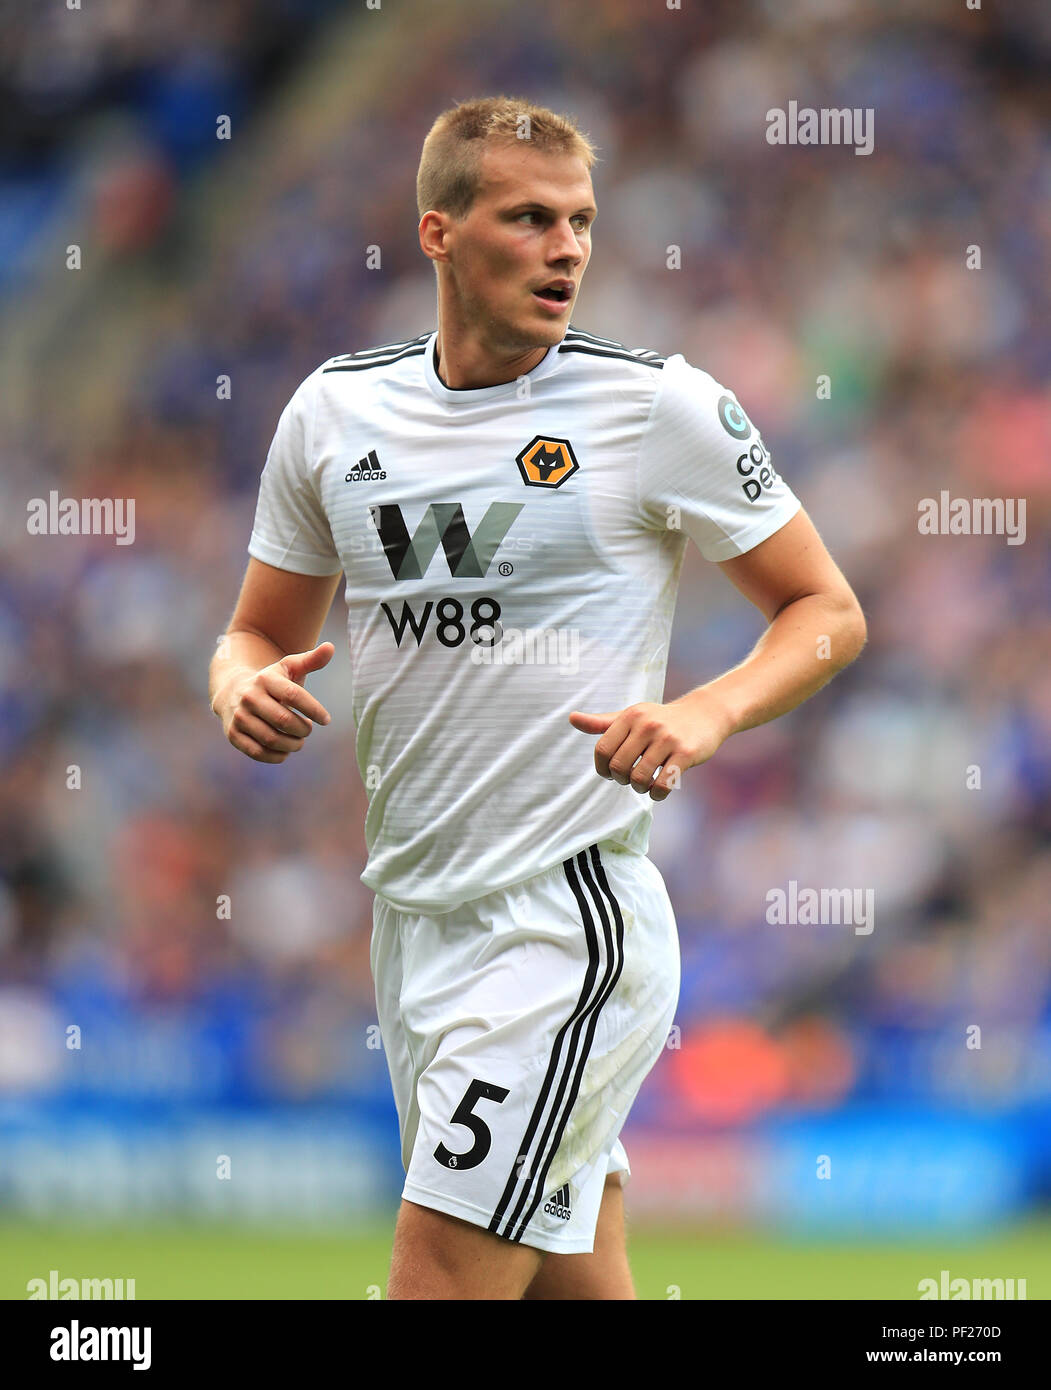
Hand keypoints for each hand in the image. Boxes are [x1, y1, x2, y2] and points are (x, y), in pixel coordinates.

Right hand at [214, 642, 333, 762]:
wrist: (231, 692)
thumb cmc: (271, 682)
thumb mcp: (288, 668)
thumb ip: (311, 660)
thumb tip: (331, 647)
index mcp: (265, 679)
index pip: (294, 695)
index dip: (314, 709)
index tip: (326, 719)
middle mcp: (249, 697)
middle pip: (284, 720)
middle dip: (303, 730)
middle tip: (307, 730)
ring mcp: (239, 717)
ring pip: (272, 738)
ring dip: (292, 745)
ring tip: (299, 741)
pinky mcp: (233, 735)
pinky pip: (258, 752)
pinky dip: (277, 756)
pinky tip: (285, 751)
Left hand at [568, 691, 732, 801]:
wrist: (705, 714)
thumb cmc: (661, 720)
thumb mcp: (632, 716)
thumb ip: (602, 723)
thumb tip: (571, 718)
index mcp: (630, 716)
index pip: (602, 750)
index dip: (602, 768)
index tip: (610, 773)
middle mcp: (647, 725)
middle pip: (619, 766)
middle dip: (621, 780)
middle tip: (629, 779)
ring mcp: (667, 739)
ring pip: (639, 778)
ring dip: (639, 788)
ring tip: (644, 784)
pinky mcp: (685, 753)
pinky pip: (662, 784)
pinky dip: (656, 794)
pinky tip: (658, 791)